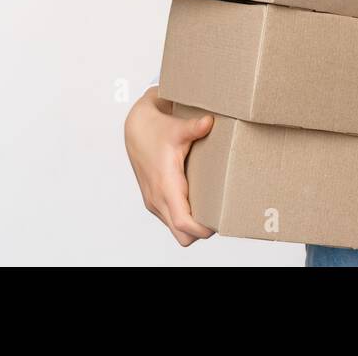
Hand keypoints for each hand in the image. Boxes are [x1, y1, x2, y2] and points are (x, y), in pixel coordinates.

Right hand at [124, 87, 216, 245]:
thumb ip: (193, 127)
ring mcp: (155, 201)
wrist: (137, 129)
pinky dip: (185, 217)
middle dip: (201, 231)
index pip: (183, 223)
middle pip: (182, 235)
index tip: (220, 221)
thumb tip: (209, 122)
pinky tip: (199, 200)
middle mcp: (158, 199)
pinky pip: (172, 219)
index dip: (202, 229)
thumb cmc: (157, 129)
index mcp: (165, 186)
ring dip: (193, 225)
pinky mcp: (155, 200)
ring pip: (176, 229)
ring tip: (213, 207)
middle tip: (220, 214)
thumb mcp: (176, 127)